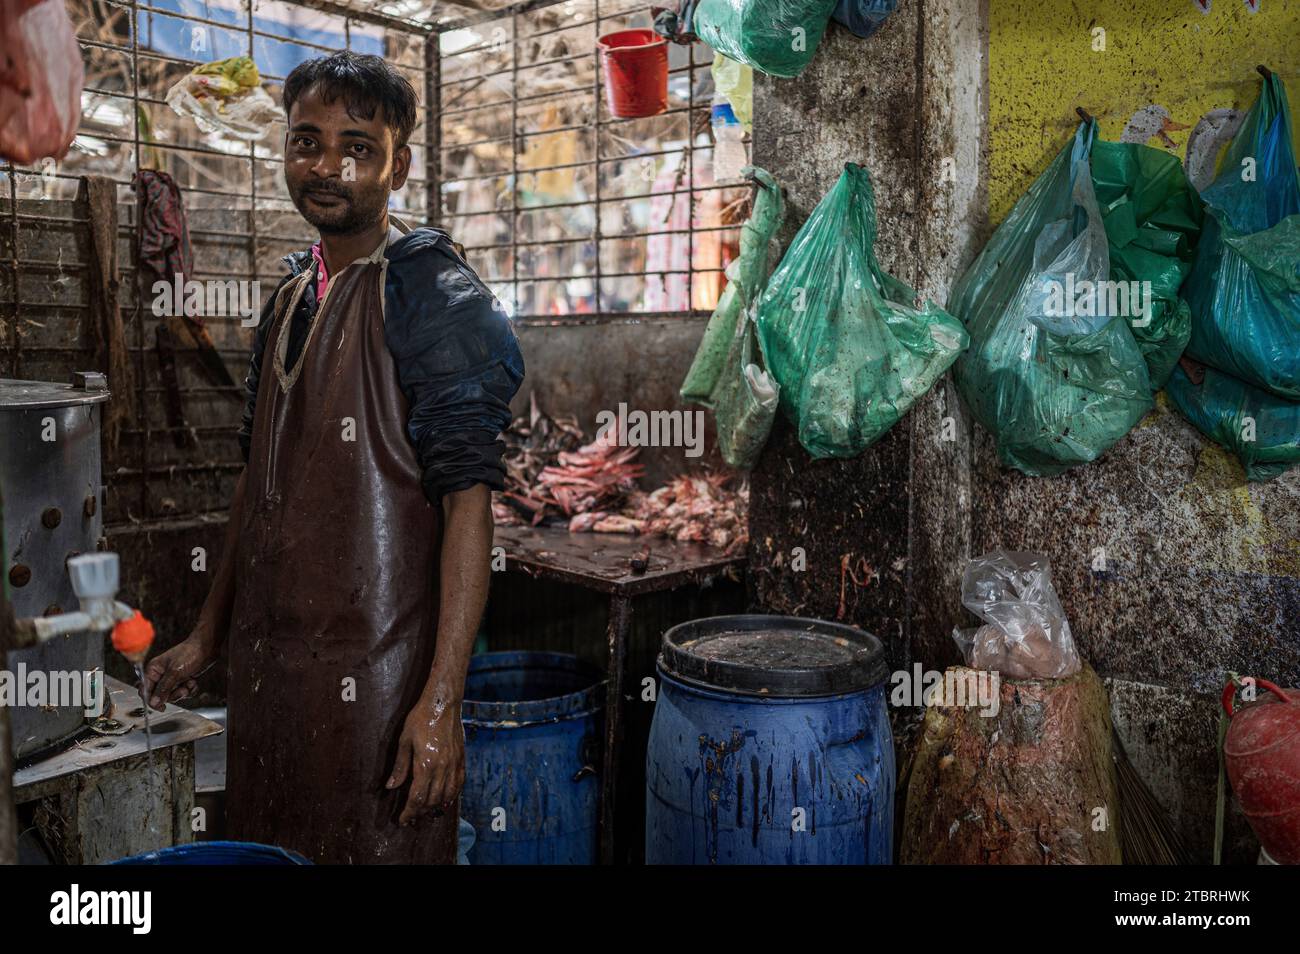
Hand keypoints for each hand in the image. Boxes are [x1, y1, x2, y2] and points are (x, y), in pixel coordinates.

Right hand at [141, 633, 215, 710]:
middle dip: (173, 694)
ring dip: (183, 692)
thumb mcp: (175, 672)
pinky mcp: (182, 680)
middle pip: (160, 695)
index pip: (145, 690)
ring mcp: (172, 678)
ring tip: (189, 683)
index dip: (151, 700)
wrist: (207, 647)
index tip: (161, 707)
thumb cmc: (189, 653)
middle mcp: (160, 675)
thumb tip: (153, 703)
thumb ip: (163, 689)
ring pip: (173, 695)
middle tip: (182, 689)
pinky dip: (190, 690)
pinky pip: (183, 692)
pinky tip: (194, 682)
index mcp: (153, 670)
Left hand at [387, 695, 464, 825]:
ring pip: (447, 795)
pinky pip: (459, 783)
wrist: (443, 704)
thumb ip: (400, 766)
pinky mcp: (461, 759)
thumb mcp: (404, 741)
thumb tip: (391, 786)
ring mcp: (454, 764)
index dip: (409, 812)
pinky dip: (452, 796)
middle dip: (421, 813)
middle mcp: (442, 768)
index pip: (417, 798)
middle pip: (432, 800)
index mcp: (425, 764)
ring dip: (436, 808)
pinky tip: (446, 801)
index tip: (403, 820)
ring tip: (427, 814)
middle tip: (412, 820)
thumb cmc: (421, 719)